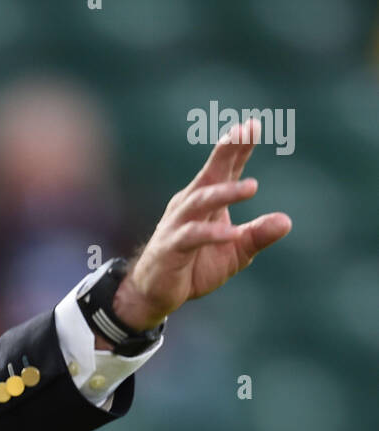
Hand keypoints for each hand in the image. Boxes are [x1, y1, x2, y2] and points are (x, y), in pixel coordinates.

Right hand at [111, 119, 291, 331]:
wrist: (155, 294)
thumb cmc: (194, 268)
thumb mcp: (234, 252)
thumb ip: (257, 235)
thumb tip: (286, 221)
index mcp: (206, 200)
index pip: (225, 169)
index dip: (238, 147)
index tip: (254, 124)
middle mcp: (190, 205)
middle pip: (210, 173)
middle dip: (227, 151)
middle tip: (245, 130)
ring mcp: (178, 224)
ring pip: (202, 201)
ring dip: (226, 193)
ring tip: (253, 187)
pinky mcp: (170, 247)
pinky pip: (192, 236)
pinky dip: (213, 234)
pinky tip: (233, 234)